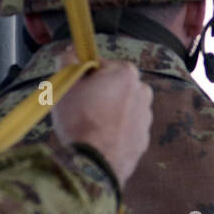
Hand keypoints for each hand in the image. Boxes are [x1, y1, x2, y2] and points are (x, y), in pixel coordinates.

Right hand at [51, 52, 153, 187]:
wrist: (95, 163)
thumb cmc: (80, 120)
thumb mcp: (66, 84)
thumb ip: (69, 60)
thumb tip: (72, 50)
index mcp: (126, 73)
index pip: (100, 65)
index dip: (83, 76)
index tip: (74, 88)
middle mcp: (143, 92)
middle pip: (112, 86)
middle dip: (97, 94)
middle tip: (79, 108)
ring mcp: (146, 117)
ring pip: (120, 108)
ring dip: (106, 113)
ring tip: (88, 127)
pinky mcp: (144, 139)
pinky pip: (125, 129)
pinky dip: (114, 132)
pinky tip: (99, 140)